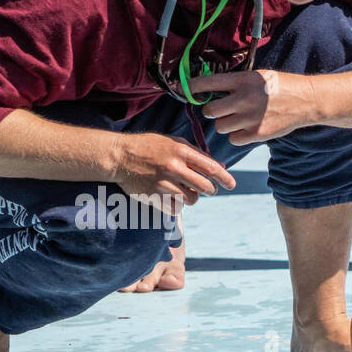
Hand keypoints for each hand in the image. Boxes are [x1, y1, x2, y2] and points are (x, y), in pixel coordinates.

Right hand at [111, 133, 236, 213]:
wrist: (119, 156)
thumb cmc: (149, 147)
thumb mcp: (173, 143)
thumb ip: (197, 153)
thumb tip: (221, 166)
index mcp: (181, 151)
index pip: (212, 168)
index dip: (225, 179)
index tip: (231, 185)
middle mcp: (174, 167)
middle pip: (205, 187)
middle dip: (211, 190)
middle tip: (208, 190)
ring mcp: (163, 183)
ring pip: (192, 200)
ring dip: (193, 198)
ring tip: (185, 191)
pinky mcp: (154, 196)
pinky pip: (177, 209)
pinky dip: (179, 206)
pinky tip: (174, 198)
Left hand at [192, 70, 318, 144]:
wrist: (306, 100)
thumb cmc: (280, 86)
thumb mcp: (258, 76)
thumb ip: (236, 83)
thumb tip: (210, 90)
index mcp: (243, 80)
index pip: (207, 83)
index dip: (192, 87)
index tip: (186, 89)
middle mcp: (244, 99)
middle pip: (210, 110)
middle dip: (211, 111)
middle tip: (219, 109)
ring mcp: (251, 118)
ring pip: (220, 126)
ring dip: (224, 123)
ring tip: (236, 119)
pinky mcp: (258, 133)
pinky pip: (234, 139)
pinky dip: (237, 135)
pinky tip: (246, 128)